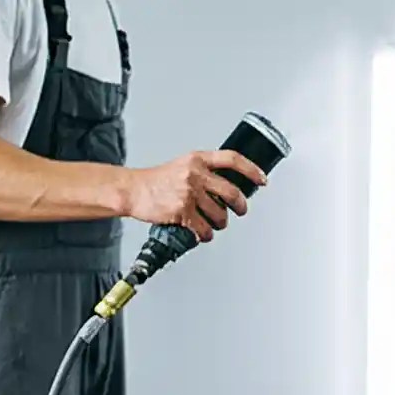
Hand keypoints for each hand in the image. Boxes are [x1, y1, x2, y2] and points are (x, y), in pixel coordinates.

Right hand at [125, 151, 267, 241]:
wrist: (132, 190)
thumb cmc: (156, 181)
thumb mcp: (182, 166)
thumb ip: (204, 172)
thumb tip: (226, 188)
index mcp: (197, 159)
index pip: (232, 159)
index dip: (251, 169)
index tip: (262, 179)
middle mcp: (195, 174)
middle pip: (232, 192)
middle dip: (241, 206)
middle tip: (240, 210)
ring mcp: (189, 192)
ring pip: (220, 214)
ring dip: (220, 223)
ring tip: (214, 223)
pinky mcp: (182, 211)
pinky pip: (204, 229)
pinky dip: (206, 235)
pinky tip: (202, 233)